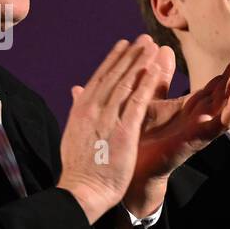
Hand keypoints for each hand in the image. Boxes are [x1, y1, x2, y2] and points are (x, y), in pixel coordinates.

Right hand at [57, 37, 162, 222]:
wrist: (81, 190)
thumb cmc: (80, 167)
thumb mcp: (73, 132)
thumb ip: (78, 109)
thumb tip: (75, 91)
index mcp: (81, 109)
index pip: (99, 78)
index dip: (113, 59)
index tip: (123, 44)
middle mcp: (93, 109)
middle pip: (114, 75)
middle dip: (130, 55)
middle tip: (144, 38)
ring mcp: (107, 118)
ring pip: (126, 83)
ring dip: (140, 62)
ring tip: (152, 45)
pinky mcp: (123, 131)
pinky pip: (137, 102)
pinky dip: (146, 84)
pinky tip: (155, 70)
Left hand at [124, 37, 229, 215]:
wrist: (134, 165)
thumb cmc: (143, 135)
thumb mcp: (151, 97)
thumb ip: (159, 75)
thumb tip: (161, 47)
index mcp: (196, 103)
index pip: (221, 77)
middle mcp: (205, 113)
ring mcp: (205, 125)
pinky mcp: (200, 138)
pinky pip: (221, 123)